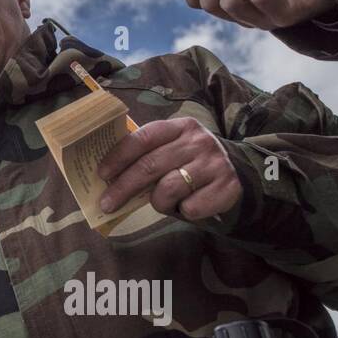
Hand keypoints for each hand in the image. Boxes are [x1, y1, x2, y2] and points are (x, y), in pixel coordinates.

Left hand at [95, 117, 241, 221]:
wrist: (236, 172)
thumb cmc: (190, 162)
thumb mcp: (171, 149)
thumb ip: (147, 156)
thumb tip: (108, 179)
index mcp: (180, 127)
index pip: (143, 138)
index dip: (119, 156)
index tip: (102, 174)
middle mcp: (198, 141)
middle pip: (151, 165)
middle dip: (124, 187)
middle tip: (107, 204)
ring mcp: (214, 163)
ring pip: (169, 189)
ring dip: (158, 202)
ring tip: (162, 203)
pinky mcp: (227, 187)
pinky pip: (191, 207)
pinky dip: (183, 211)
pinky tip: (187, 205)